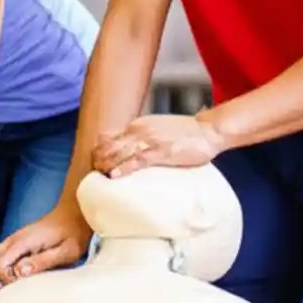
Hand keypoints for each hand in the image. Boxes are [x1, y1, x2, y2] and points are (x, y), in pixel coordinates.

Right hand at [0, 207, 91, 298]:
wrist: (72, 215)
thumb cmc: (72, 235)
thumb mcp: (65, 251)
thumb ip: (43, 261)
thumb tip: (19, 272)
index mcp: (22, 243)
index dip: (4, 283)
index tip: (17, 292)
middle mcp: (10, 243)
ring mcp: (8, 245)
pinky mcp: (11, 248)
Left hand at [91, 114, 226, 177]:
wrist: (208, 130)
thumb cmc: (185, 133)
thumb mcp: (158, 130)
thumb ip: (144, 138)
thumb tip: (131, 153)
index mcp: (138, 125)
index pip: (108, 136)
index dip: (97, 151)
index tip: (94, 164)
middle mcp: (140, 130)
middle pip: (108, 145)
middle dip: (98, 160)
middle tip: (94, 175)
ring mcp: (150, 141)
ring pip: (119, 152)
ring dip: (106, 165)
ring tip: (99, 177)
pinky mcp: (162, 152)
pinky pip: (138, 160)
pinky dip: (124, 168)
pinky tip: (115, 176)